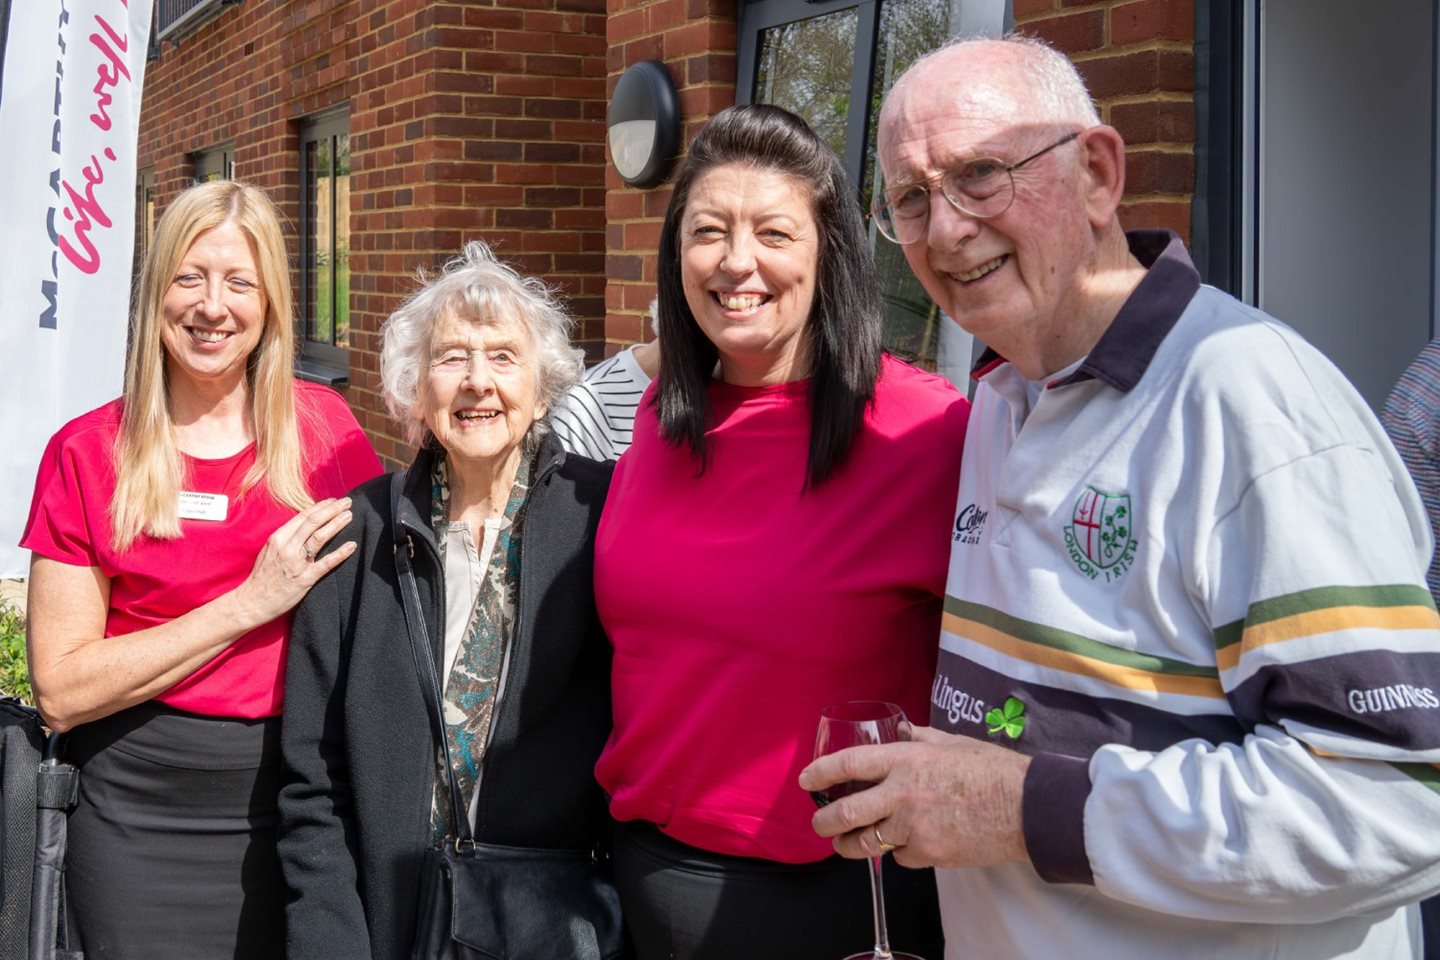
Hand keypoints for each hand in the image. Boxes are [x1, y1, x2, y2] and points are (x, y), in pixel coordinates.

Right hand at [231, 497, 354, 626]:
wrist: (252, 601)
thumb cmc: (262, 576)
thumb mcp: (270, 550)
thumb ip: (287, 538)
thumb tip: (305, 526)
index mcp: (278, 538)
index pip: (303, 516)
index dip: (321, 506)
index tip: (333, 501)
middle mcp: (287, 547)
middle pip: (314, 522)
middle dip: (332, 510)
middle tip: (347, 502)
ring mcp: (297, 562)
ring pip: (320, 537)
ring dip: (337, 524)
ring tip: (349, 516)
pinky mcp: (305, 578)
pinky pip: (326, 563)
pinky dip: (340, 553)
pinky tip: (351, 545)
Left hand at [798, 724, 1031, 869]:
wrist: (1026, 807)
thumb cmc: (992, 770)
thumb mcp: (952, 743)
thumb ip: (920, 738)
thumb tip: (903, 730)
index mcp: (906, 760)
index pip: (849, 764)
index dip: (821, 772)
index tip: (807, 780)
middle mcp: (902, 794)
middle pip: (846, 813)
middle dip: (824, 821)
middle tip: (819, 823)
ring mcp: (914, 828)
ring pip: (867, 843)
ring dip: (849, 846)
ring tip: (843, 845)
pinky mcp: (928, 854)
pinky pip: (900, 857)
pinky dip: (898, 852)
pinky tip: (906, 845)